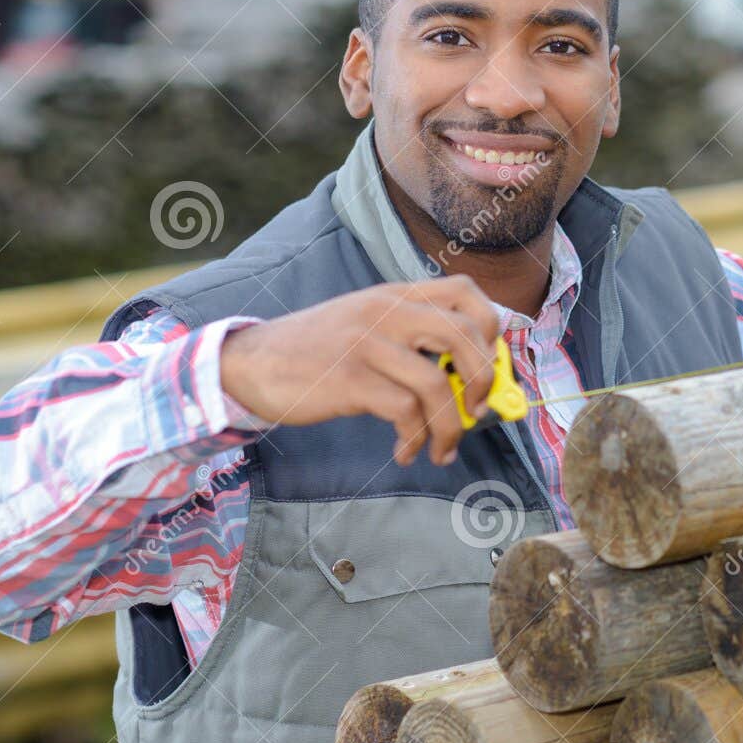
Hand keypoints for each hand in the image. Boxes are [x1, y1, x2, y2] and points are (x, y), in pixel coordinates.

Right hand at [219, 275, 498, 466]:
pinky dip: (416, 439)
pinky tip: (406, 451)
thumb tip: (472, 379)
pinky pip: (405, 412)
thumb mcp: (368, 327)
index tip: (488, 363)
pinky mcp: (349, 379)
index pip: (465, 290)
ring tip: (442, 449)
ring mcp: (367, 343)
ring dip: (451, 427)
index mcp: (396, 295)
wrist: (251, 362)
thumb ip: (413, 340)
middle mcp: (386, 311)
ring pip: (437, 383)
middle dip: (483, 380)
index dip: (491, 327)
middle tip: (476, 410)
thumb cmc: (319, 351)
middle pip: (464, 333)